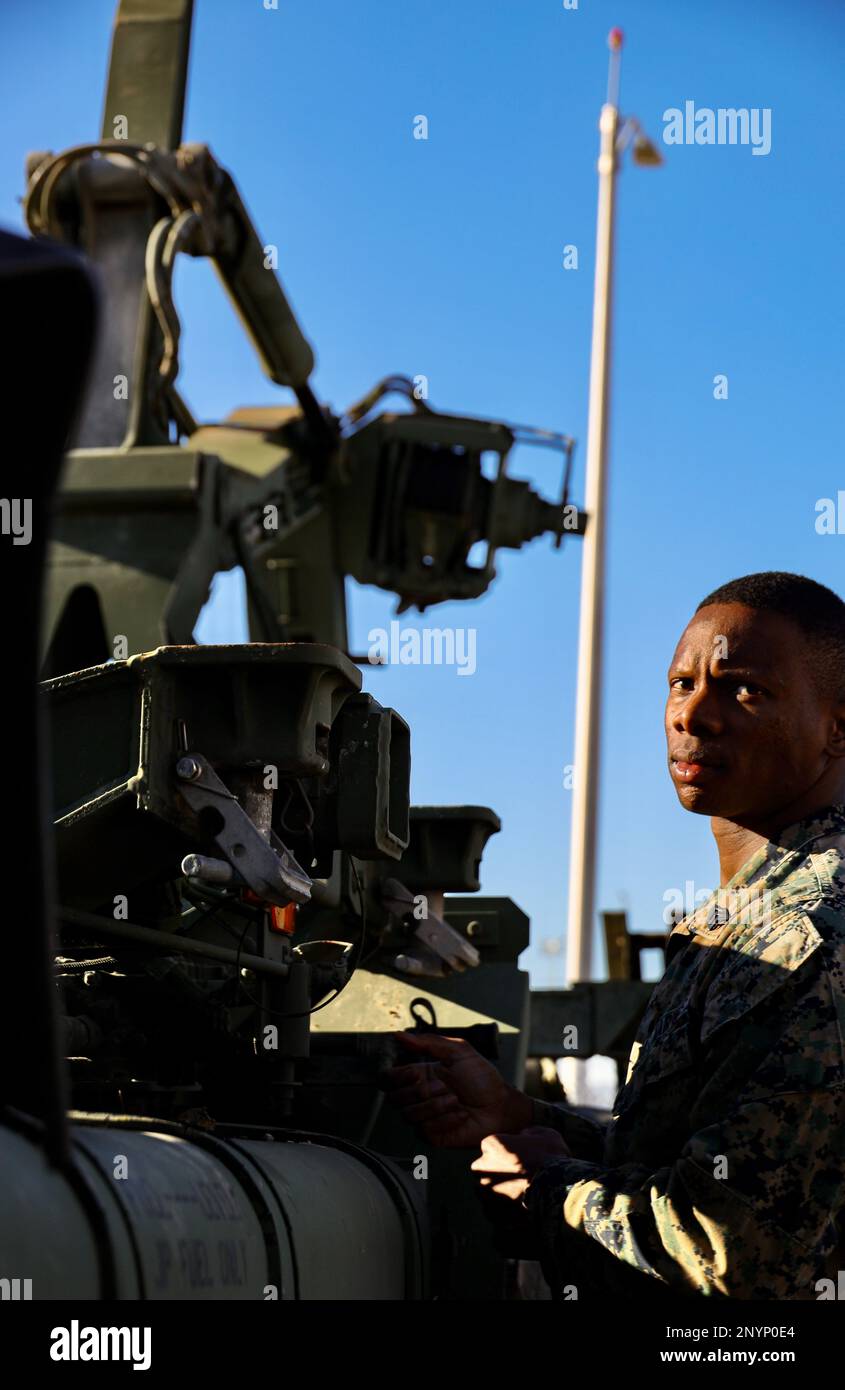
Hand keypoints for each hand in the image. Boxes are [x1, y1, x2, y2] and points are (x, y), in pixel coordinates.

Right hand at [381, 1031, 532, 1147]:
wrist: (500, 1106)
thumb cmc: (483, 1078)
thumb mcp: (459, 1052)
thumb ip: (428, 1042)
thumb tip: (399, 1035)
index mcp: (420, 1074)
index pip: (389, 1078)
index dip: (397, 1076)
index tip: (416, 1073)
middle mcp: (418, 1096)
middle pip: (394, 1098)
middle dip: (421, 1092)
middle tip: (445, 1087)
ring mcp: (424, 1117)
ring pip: (409, 1114)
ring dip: (436, 1106)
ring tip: (456, 1100)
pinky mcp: (433, 1136)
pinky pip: (425, 1130)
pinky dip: (445, 1120)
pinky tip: (461, 1115)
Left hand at [470, 1127, 570, 1201]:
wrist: (555, 1191)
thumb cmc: (552, 1159)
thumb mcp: (546, 1135)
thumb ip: (531, 1133)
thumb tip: (525, 1135)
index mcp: (492, 1144)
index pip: (490, 1146)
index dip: (504, 1152)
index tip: (517, 1158)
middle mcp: (482, 1167)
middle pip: (483, 1169)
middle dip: (496, 1172)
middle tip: (516, 1177)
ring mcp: (485, 1191)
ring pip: (486, 1191)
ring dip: (498, 1192)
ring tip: (519, 1196)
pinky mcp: (491, 1212)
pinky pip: (493, 1211)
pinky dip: (503, 1211)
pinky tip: (519, 1209)